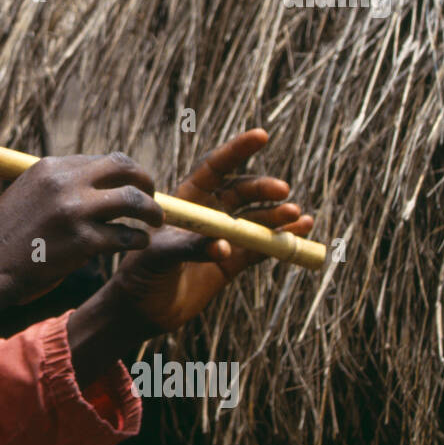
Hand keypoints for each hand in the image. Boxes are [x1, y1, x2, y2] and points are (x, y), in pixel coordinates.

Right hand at [0, 153, 165, 308]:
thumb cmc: (5, 239)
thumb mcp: (26, 195)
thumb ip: (57, 187)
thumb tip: (94, 185)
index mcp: (50, 167)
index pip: (105, 160)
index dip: (127, 173)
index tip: (135, 186)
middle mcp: (64, 182)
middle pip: (124, 169)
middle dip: (146, 182)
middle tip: (153, 198)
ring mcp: (74, 211)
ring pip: (133, 200)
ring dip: (152, 211)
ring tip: (156, 222)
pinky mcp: (82, 241)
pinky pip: (126, 235)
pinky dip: (138, 239)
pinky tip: (138, 243)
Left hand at [93, 129, 312, 341]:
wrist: (143, 308)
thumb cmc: (141, 273)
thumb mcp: (159, 255)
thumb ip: (190, 247)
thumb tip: (224, 247)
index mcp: (187, 200)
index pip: (214, 168)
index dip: (236, 150)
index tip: (261, 135)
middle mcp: (208, 213)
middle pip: (242, 192)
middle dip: (263, 188)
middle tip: (281, 191)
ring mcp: (224, 236)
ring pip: (257, 218)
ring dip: (277, 215)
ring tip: (295, 215)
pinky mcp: (234, 262)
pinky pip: (262, 246)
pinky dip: (283, 239)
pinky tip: (303, 229)